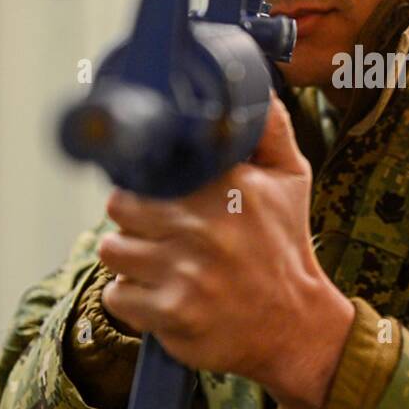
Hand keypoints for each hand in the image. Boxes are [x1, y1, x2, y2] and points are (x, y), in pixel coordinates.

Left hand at [97, 92, 354, 408]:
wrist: (295, 326)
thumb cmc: (285, 248)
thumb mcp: (292, 180)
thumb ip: (271, 128)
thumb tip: (254, 83)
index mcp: (229, 186)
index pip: (151, 165)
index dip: (147, 176)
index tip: (155, 186)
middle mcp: (205, 225)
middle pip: (120, 205)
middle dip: (136, 219)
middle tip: (161, 230)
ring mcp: (185, 270)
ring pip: (112, 250)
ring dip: (130, 259)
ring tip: (162, 264)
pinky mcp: (171, 312)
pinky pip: (117, 295)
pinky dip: (133, 299)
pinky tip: (162, 295)